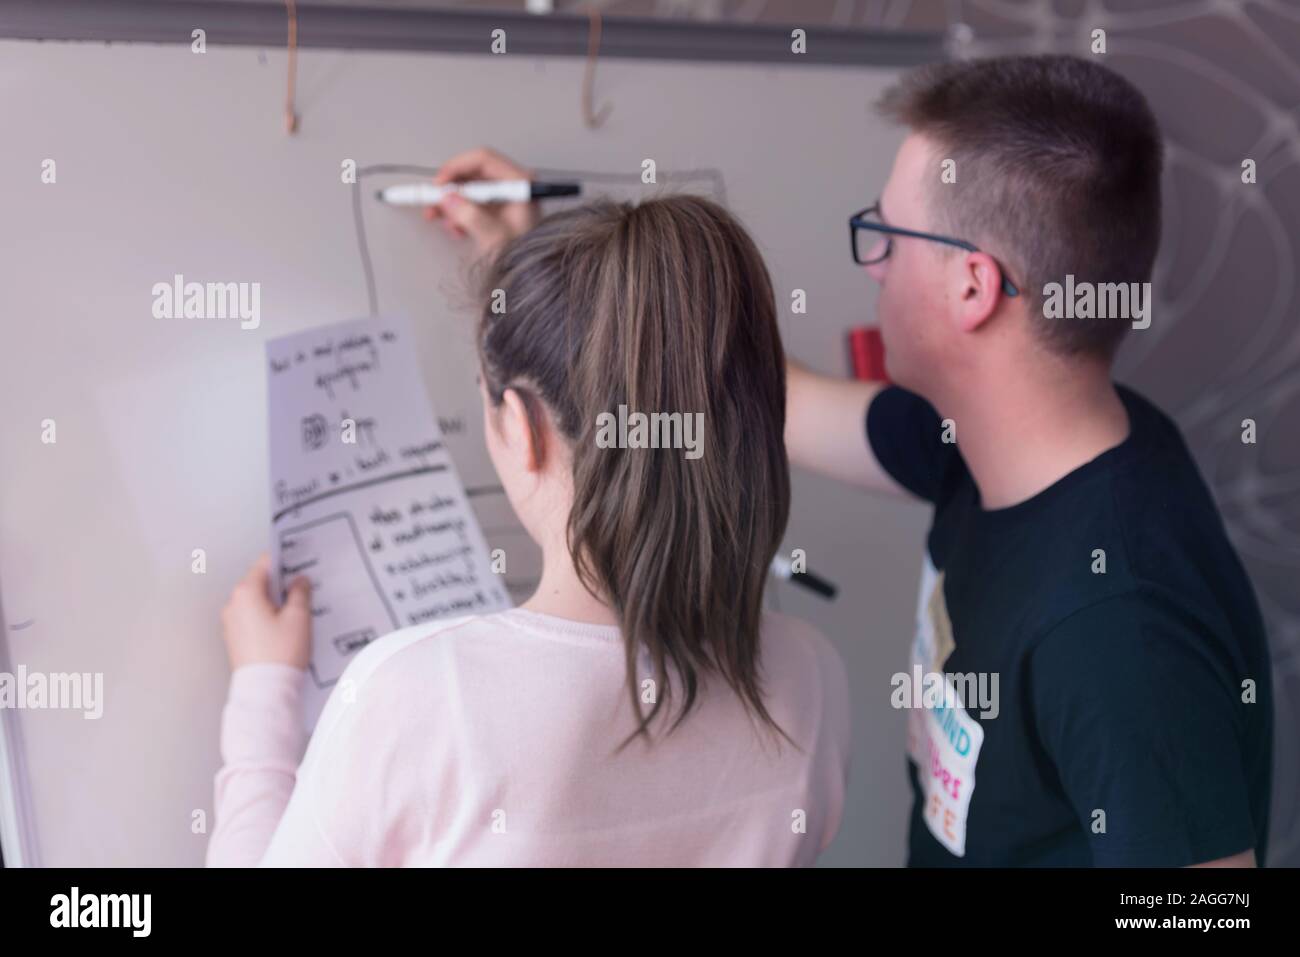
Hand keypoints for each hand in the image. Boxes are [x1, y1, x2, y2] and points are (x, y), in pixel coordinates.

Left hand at [220, 554, 311, 671]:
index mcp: (247, 593)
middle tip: (303, 590)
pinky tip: (284, 629)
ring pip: (257, 601)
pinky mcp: (235, 638)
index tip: (298, 562)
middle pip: (260, 583)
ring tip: (296, 615)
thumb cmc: (280, 654)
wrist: (266, 690)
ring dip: (274, 603)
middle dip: (281, 585)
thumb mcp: (299, 617)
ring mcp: (232, 622)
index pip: (265, 563)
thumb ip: (300, 592)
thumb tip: (299, 581)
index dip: (284, 561)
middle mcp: (234, 605)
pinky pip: (252, 618)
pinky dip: (267, 618)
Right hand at [425, 146, 541, 255]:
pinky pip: (471, 203)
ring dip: (451, 205)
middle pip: (473, 173)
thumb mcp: (494, 237)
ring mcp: (504, 197)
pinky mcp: (496, 210)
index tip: (440, 184)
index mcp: (520, 183)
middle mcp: (513, 185)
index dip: (457, 168)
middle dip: (451, 190)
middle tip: (434, 204)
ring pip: (469, 189)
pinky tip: (457, 230)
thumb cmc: (523, 258)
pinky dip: (459, 214)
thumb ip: (471, 216)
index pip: (483, 159)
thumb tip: (449, 199)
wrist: (530, 276)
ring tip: (444, 222)